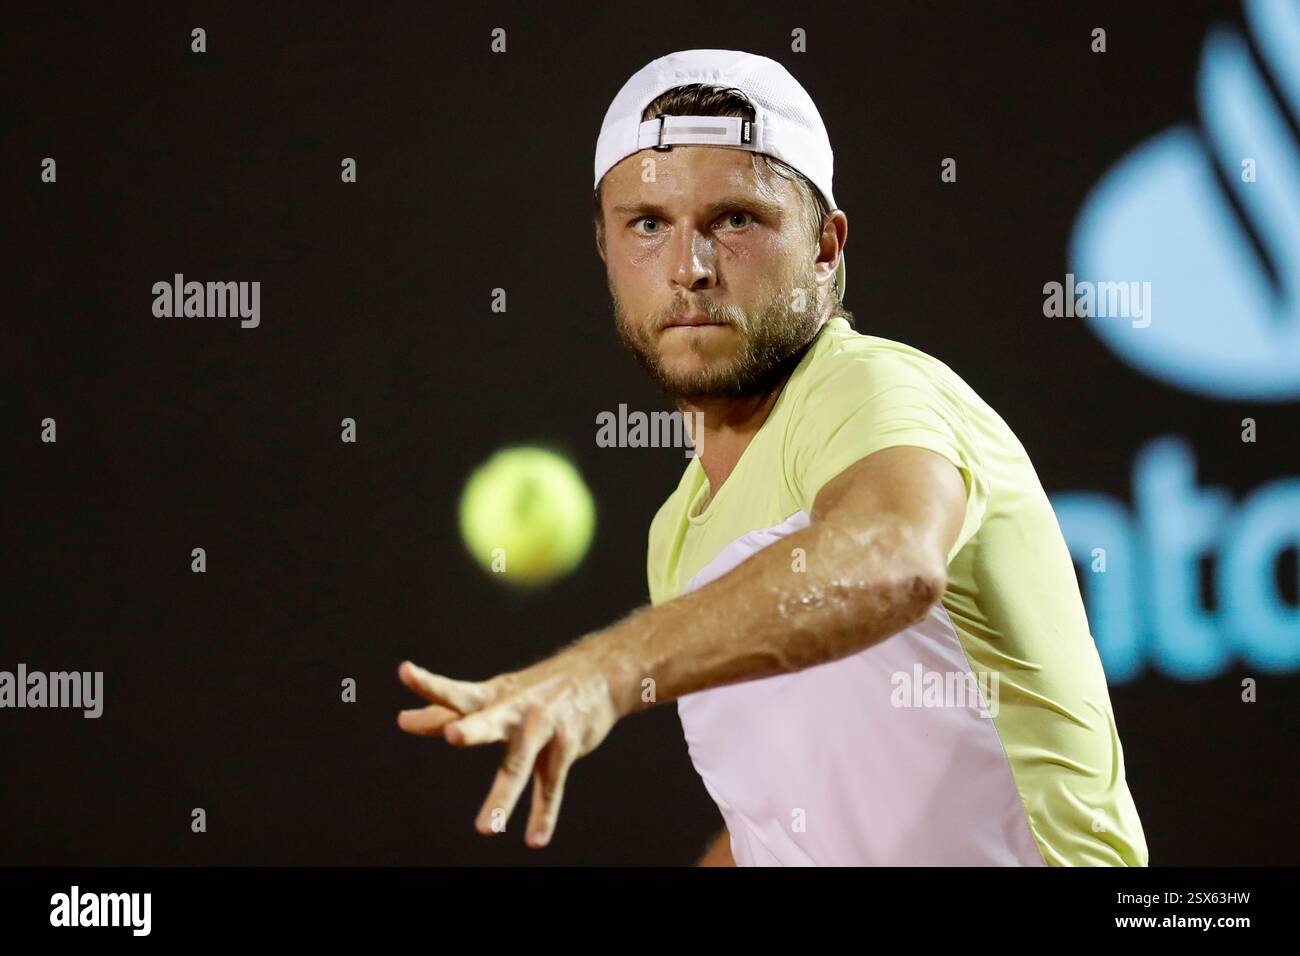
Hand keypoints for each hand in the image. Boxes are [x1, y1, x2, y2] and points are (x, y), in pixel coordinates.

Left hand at [396, 646, 624, 847]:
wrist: (599, 674)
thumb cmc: (535, 689)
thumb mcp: (493, 695)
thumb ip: (450, 711)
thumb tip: (405, 721)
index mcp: (493, 696)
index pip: (457, 693)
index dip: (431, 685)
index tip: (405, 672)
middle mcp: (514, 710)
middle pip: (490, 721)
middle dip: (473, 729)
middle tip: (453, 735)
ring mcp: (542, 728)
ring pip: (519, 765)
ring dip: (503, 795)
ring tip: (485, 829)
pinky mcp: (565, 747)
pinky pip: (551, 786)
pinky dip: (543, 814)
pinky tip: (535, 840)